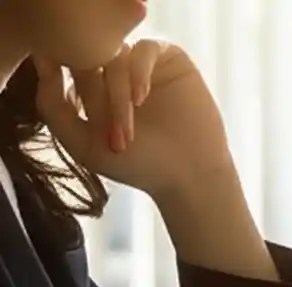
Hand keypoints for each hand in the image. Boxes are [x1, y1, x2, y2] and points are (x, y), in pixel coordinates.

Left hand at [32, 41, 233, 199]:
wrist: (189, 174)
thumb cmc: (138, 165)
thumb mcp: (82, 144)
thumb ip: (53, 109)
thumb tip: (43, 67)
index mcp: (93, 89)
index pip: (68, 67)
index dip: (72, 90)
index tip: (87, 120)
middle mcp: (117, 73)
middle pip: (91, 60)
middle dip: (96, 95)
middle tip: (114, 132)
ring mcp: (144, 66)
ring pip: (117, 55)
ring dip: (117, 91)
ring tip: (129, 126)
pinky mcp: (171, 61)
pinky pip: (145, 49)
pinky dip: (139, 71)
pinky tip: (142, 98)